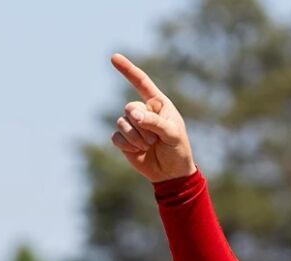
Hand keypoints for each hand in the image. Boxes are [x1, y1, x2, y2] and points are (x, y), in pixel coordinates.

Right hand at [109, 54, 194, 182]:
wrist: (171, 174)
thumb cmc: (177, 149)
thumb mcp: (172, 134)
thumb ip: (154, 122)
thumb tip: (133, 115)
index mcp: (157, 103)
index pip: (141, 82)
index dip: (128, 70)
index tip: (114, 57)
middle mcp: (143, 111)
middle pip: (130, 107)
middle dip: (141, 125)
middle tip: (155, 139)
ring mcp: (132, 125)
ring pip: (122, 123)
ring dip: (135, 137)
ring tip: (149, 146)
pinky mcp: (123, 140)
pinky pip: (116, 136)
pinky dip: (127, 145)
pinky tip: (137, 151)